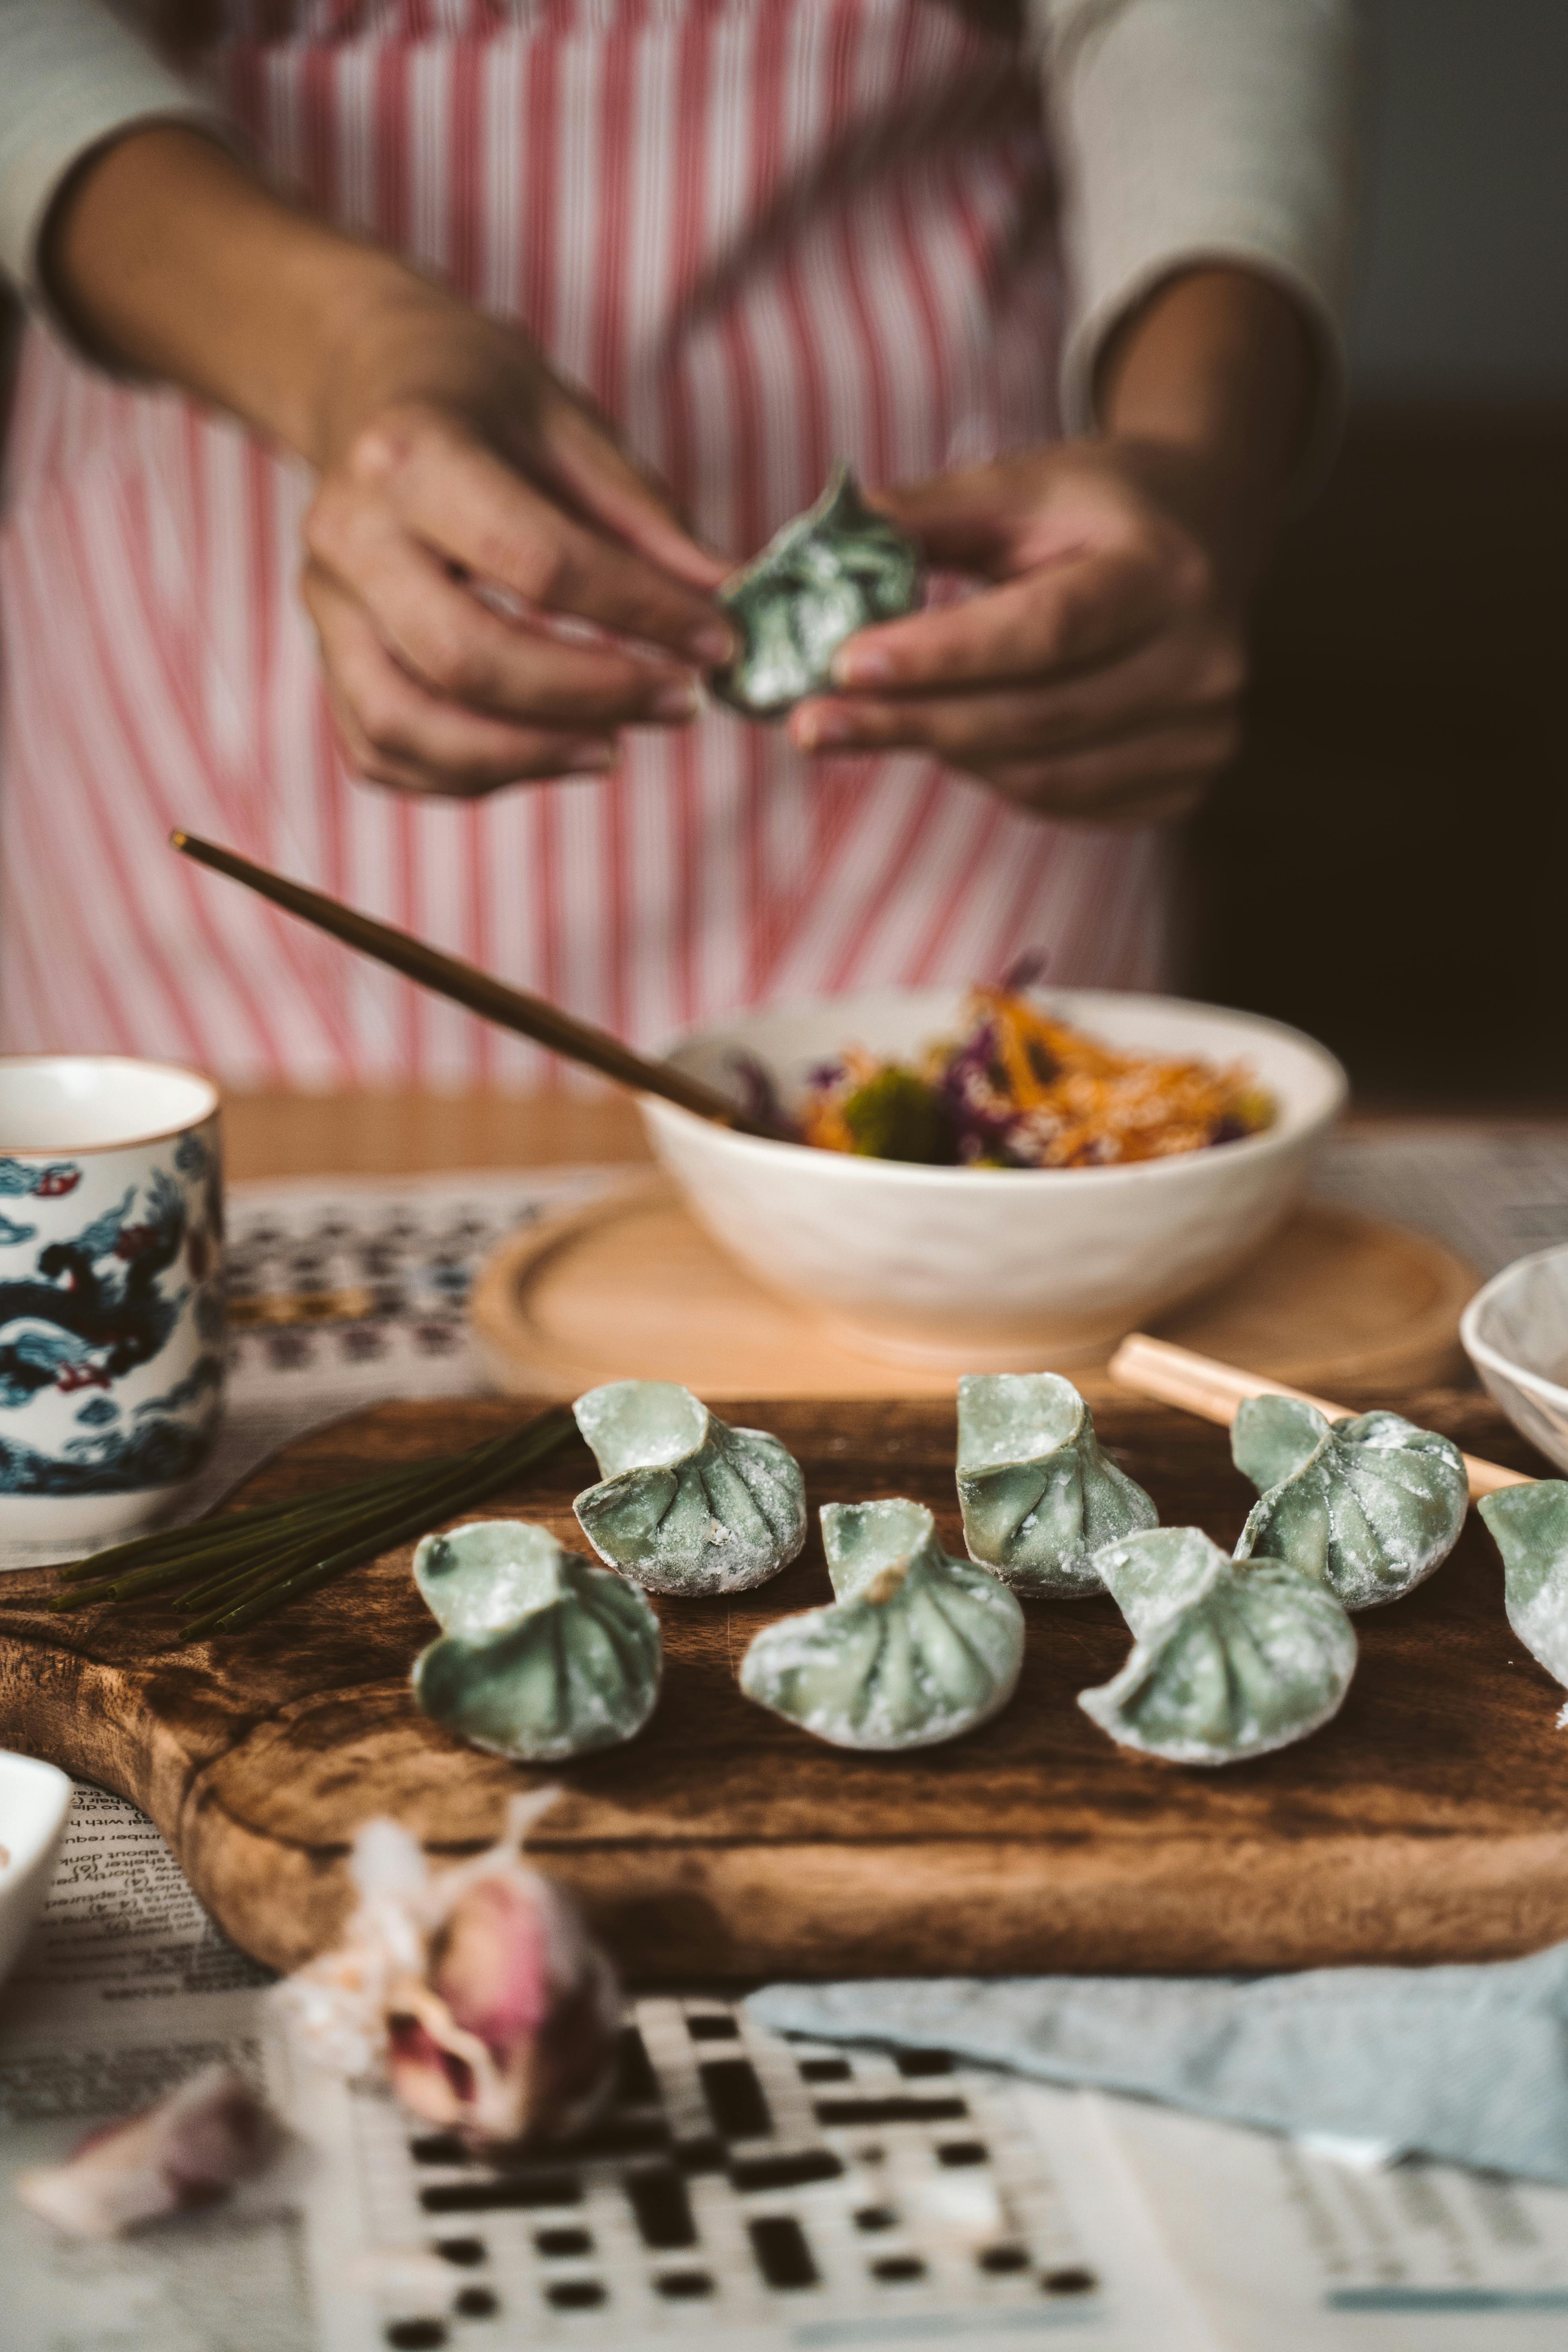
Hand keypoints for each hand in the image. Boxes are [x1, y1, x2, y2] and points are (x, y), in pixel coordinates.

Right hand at [301, 286, 732, 796]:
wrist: (368, 384)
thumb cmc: (482, 403)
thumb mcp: (571, 428)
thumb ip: (646, 522)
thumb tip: (729, 602)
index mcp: (411, 454)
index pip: (539, 564)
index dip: (641, 616)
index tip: (717, 642)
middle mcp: (350, 535)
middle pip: (467, 658)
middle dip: (590, 696)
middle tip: (678, 704)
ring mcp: (322, 606)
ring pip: (408, 725)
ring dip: (526, 757)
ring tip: (614, 747)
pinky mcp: (323, 658)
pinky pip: (382, 754)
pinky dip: (470, 776)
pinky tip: (546, 754)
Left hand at [787, 438, 1245, 827]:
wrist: (1206, 533)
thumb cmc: (1092, 508)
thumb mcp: (1018, 488)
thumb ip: (922, 518)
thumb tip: (808, 552)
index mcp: (1163, 571)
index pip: (1044, 631)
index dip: (941, 657)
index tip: (841, 665)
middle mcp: (1201, 660)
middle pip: (1034, 717)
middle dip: (910, 723)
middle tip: (810, 724)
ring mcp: (1203, 734)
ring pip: (1041, 777)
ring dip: (944, 752)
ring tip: (874, 722)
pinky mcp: (1187, 782)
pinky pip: (1064, 804)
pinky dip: (994, 778)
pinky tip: (955, 740)